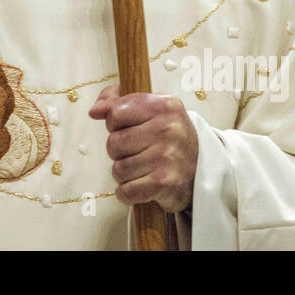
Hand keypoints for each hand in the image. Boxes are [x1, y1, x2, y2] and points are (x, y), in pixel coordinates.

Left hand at [89, 86, 197, 212]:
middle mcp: (167, 128)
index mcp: (163, 105)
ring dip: (124, 173)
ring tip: (141, 168)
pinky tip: (139, 186)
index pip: (115, 113)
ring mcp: (166, 156)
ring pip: (118, 169)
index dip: (115, 124)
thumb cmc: (167, 136)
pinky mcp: (164, 183)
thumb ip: (116, 101)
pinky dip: (127, 193)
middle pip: (113, 143)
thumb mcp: (150, 108)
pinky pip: (126, 191)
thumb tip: (94, 111)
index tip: (130, 129)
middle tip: (137, 152)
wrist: (200, 170)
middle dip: (118, 151)